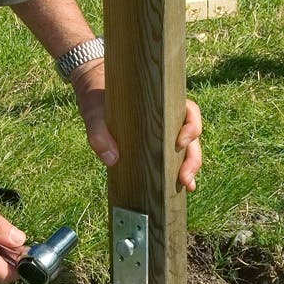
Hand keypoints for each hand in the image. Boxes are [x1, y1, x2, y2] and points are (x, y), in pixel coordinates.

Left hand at [72, 62, 202, 191]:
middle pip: (192, 137)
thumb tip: (112, 160)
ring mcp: (162, 132)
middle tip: (184, 179)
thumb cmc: (96, 99)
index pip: (189, 111)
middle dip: (193, 159)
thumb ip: (98, 133)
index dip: (191, 127)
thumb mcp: (93, 111)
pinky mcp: (154, 146)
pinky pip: (171, 158)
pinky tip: (177, 188)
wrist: (91, 96)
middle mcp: (167, 117)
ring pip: (187, 150)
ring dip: (190, 169)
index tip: (180, 142)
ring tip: (185, 187)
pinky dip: (176, 172)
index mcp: (161, 102)